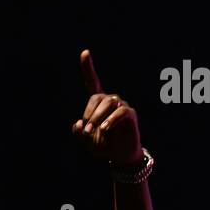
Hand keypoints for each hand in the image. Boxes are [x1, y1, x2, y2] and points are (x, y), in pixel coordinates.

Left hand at [71, 49, 142, 164]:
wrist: (121, 157)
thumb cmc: (104, 147)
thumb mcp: (87, 142)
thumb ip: (80, 134)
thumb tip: (79, 124)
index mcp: (99, 104)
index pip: (93, 83)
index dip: (88, 68)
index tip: (85, 52)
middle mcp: (111, 101)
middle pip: (97, 97)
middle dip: (89, 114)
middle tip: (86, 131)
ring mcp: (121, 107)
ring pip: (108, 103)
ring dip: (98, 118)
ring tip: (94, 132)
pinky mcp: (130, 115)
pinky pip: (120, 112)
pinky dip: (111, 120)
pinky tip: (104, 129)